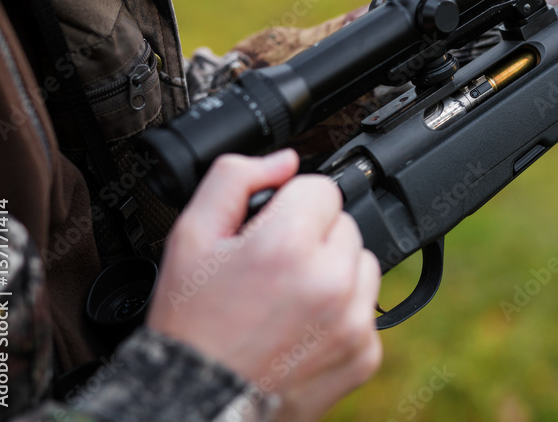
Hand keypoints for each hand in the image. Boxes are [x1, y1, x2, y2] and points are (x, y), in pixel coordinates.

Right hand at [147, 149, 381, 420]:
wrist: (198, 401)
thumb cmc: (192, 325)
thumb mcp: (190, 236)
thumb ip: (236, 179)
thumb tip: (284, 160)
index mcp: (289, 245)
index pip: (322, 188)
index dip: (289, 206)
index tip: (268, 233)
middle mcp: (330, 282)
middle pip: (345, 224)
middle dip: (313, 237)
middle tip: (272, 270)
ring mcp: (353, 322)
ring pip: (362, 263)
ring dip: (334, 271)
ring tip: (288, 299)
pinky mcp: (365, 354)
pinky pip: (367, 308)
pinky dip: (342, 312)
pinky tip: (303, 328)